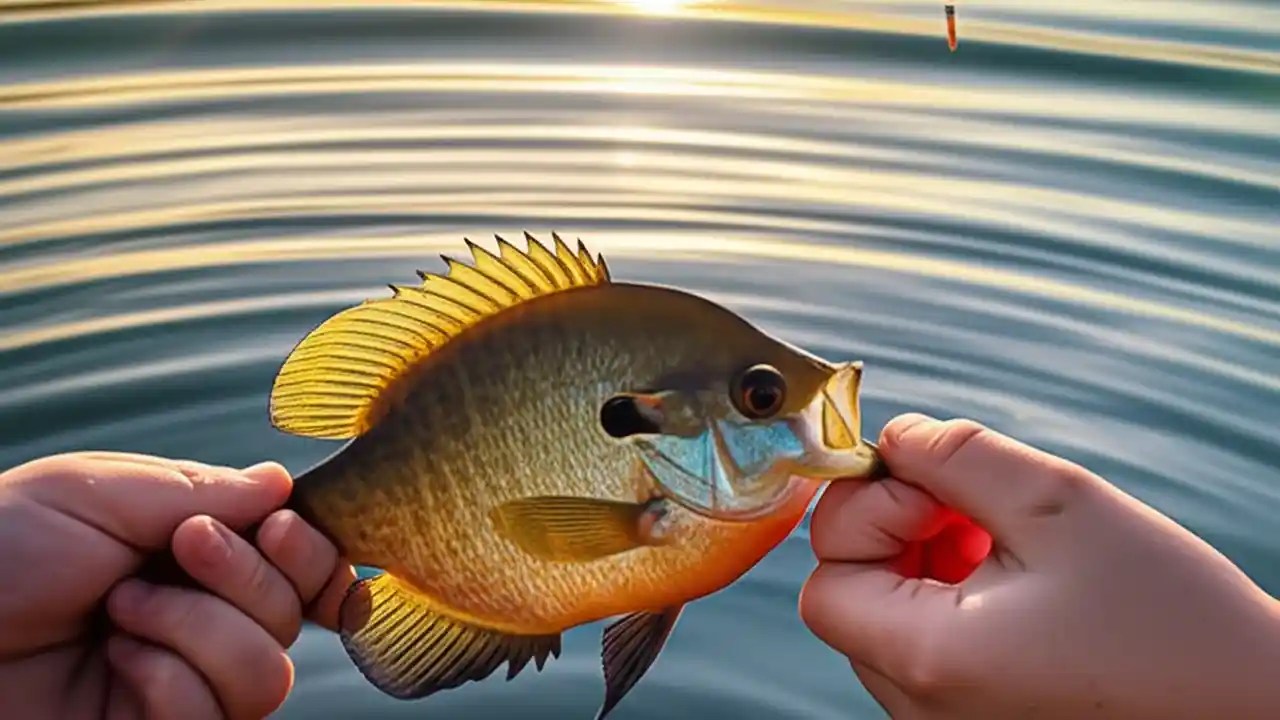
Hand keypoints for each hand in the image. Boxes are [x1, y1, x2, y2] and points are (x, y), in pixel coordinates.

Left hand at [0, 452, 355, 719]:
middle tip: (180, 548)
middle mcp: (201, 615)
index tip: (276, 529)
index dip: (313, 553)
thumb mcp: (105, 491)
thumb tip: (285, 483)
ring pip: (267, 673)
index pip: (301, 562)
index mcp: (197, 551)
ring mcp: (180, 679)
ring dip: (201, 630)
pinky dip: (167, 679)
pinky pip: (212, 715)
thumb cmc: (1, 542)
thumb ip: (203, 489)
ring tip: (123, 611)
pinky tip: (115, 659)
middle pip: (295, 615)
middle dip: (246, 577)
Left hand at [800, 414, 1279, 719]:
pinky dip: (947, 598)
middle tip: (973, 505)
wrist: (1252, 710)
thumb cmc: (1172, 618)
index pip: (825, 574)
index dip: (866, 511)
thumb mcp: (1060, 503)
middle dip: (895, 528)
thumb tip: (895, 438)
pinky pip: (923, 649)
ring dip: (922, 559)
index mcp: (931, 660)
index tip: (941, 489)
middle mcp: (923, 710)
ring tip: (1002, 541)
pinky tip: (1013, 577)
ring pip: (884, 618)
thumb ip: (957, 455)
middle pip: (849, 594)